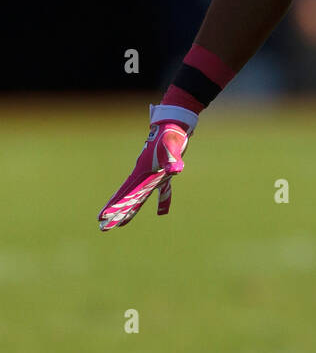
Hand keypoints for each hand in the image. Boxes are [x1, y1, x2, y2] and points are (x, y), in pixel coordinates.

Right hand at [98, 110, 193, 231]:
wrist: (173, 124)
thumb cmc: (170, 134)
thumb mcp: (171, 145)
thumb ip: (172, 157)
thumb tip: (176, 170)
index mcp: (141, 172)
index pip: (125, 193)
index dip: (115, 206)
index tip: (103, 217)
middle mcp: (143, 175)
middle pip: (127, 198)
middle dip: (116, 213)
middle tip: (103, 228)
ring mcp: (153, 175)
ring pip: (139, 197)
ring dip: (130, 210)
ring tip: (121, 224)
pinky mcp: (164, 173)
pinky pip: (161, 191)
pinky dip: (162, 201)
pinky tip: (161, 213)